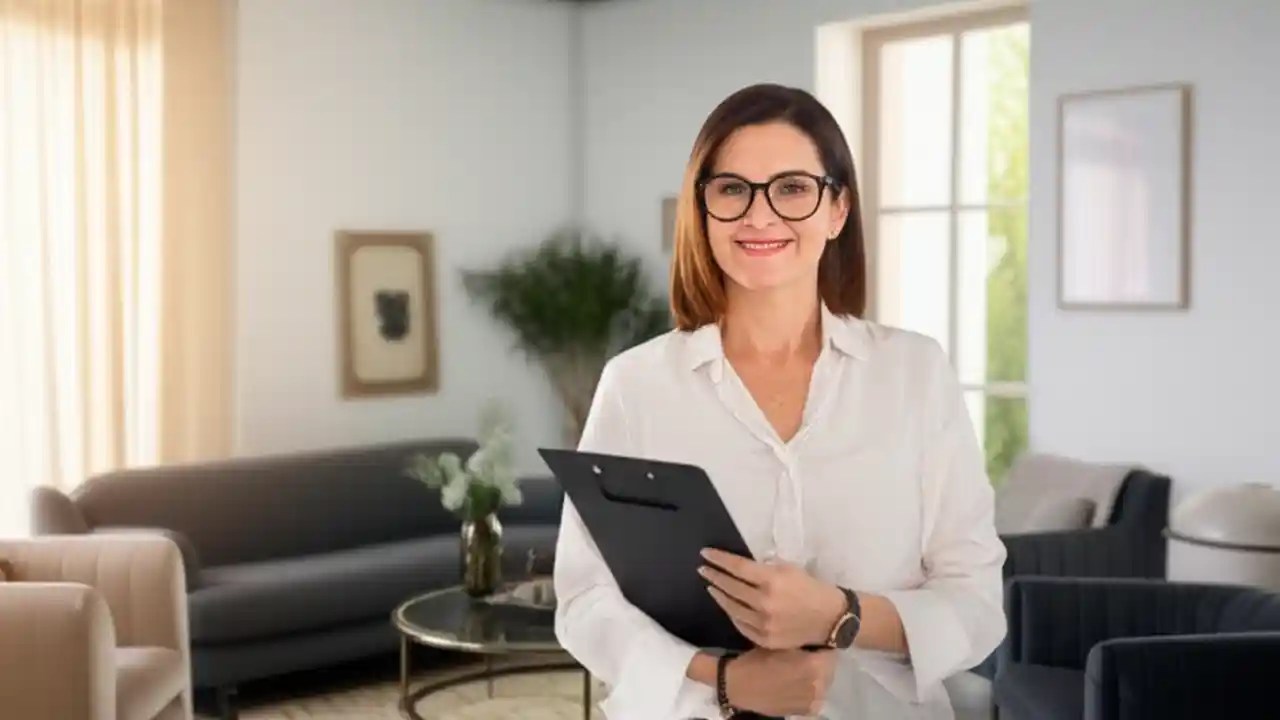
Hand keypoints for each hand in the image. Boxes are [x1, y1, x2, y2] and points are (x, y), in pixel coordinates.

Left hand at [700, 548, 844, 648]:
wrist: (830, 618)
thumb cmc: (810, 588)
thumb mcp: (789, 568)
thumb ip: (764, 567)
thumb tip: (741, 566)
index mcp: (772, 580)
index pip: (737, 567)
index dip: (719, 559)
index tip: (705, 553)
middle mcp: (765, 602)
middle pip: (731, 587)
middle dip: (714, 576)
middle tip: (703, 569)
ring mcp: (764, 624)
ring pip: (732, 608)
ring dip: (719, 595)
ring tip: (711, 586)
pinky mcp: (765, 639)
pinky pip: (741, 625)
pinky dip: (732, 614)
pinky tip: (727, 606)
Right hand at [723, 647, 836, 716]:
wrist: (738, 686)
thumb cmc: (758, 660)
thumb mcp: (780, 641)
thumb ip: (801, 639)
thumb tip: (815, 634)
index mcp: (815, 664)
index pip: (830, 649)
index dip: (820, 644)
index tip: (810, 642)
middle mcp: (820, 684)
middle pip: (829, 666)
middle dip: (819, 660)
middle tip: (803, 655)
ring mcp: (815, 700)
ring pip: (824, 681)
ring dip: (816, 674)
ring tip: (798, 670)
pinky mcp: (808, 711)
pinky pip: (816, 695)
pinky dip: (810, 689)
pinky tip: (795, 684)